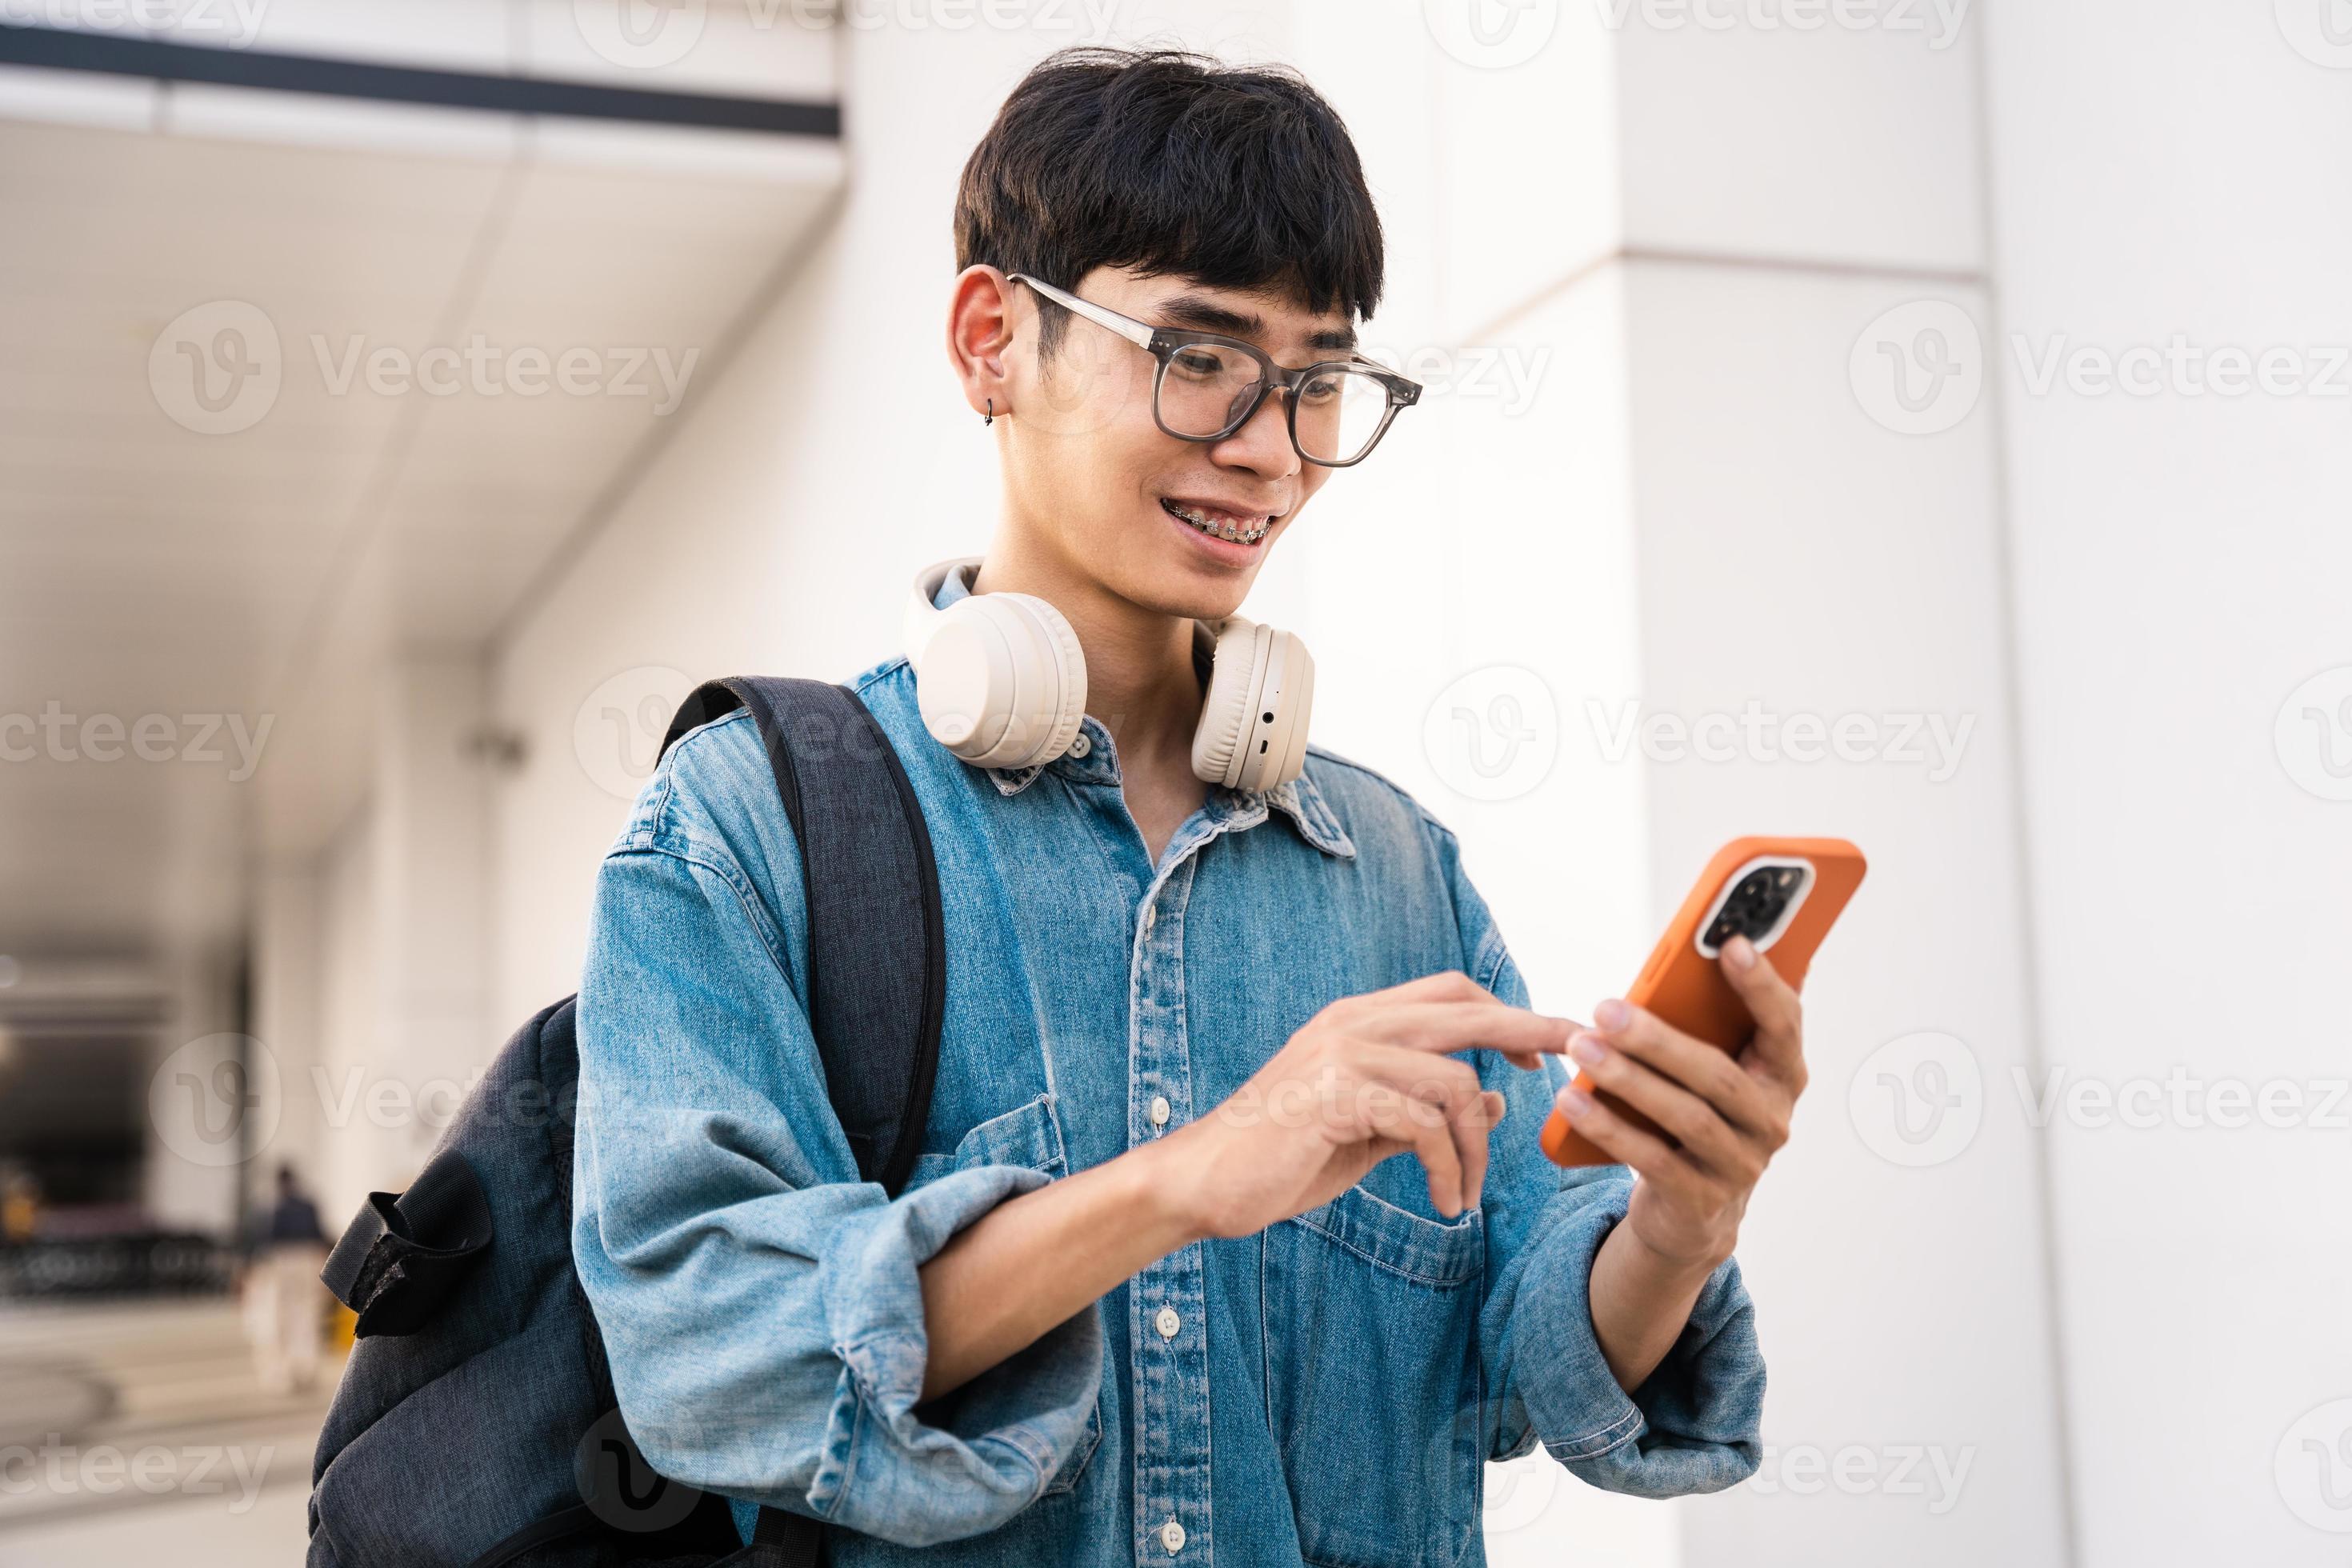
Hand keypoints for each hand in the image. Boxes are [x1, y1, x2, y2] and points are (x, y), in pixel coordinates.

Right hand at [1147, 970, 1576, 1239]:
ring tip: (1464, 1196)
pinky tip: (1446, 1205)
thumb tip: (1494, 1105)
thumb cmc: (1283, 1157)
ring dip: (1478, 1150)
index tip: (1541, 1055)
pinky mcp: (1336, 1094)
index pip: (1451, 992)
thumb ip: (1425, 1111)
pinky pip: (1426, 1123)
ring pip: (1456, 1082)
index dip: (1505, 1014)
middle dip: (1533, 1032)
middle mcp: (1353, 1023)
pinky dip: (1450, 1168)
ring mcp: (1343, 1053)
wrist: (1205, 1182)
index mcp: (1358, 1021)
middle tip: (1579, 1059)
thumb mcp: (1369, 1132)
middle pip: (1467, 1010)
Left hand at [1552, 935, 1804, 1271]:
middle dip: (1659, 1039)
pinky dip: (1609, 1127)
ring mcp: (1740, 1164)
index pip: (1784, 1025)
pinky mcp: (1701, 1199)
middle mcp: (1771, 1120)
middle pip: (1718, 1074)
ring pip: (1686, 1116)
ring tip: (1582, 1048)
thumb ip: (1704, 1026)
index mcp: (1781, 1076)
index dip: (1762, 985)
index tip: (1731, 943)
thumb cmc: (1698, 1112)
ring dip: (1628, 1079)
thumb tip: (1676, 967)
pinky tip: (1574, 1101)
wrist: (1694, 1209)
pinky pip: (1652, 1158)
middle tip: (1606, 1009)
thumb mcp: (1708, 1070)